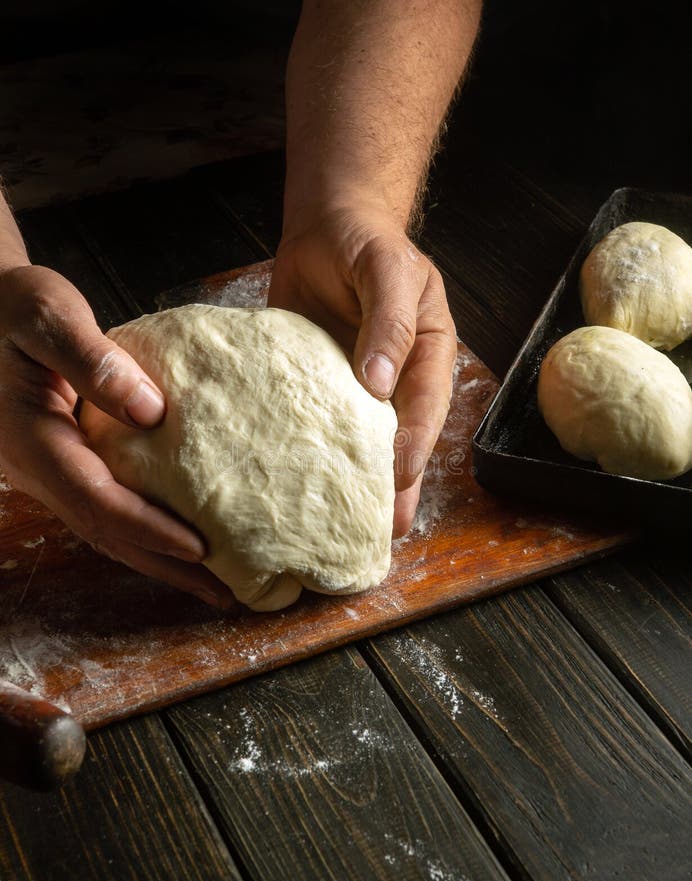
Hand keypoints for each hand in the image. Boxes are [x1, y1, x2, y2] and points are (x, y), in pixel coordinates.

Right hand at [0, 264, 236, 608]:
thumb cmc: (11, 305)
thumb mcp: (46, 315)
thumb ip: (92, 360)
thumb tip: (152, 412)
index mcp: (32, 439)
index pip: (97, 500)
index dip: (149, 529)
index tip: (201, 549)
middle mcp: (35, 468)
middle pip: (103, 532)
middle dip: (162, 565)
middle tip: (220, 591)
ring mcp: (44, 471)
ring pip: (101, 527)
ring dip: (154, 557)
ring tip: (209, 578)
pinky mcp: (58, 462)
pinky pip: (101, 508)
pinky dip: (140, 530)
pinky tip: (174, 534)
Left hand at [268, 202, 456, 536]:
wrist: (325, 226)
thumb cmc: (366, 242)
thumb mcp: (388, 271)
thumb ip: (390, 321)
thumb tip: (380, 381)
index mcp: (426, 355)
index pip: (424, 408)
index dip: (413, 445)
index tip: (396, 479)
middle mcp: (394, 378)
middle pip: (397, 438)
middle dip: (391, 486)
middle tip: (380, 533)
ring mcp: (353, 385)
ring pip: (358, 441)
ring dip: (353, 481)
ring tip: (343, 527)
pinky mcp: (315, 386)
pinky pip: (315, 423)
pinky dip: (311, 453)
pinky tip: (298, 481)